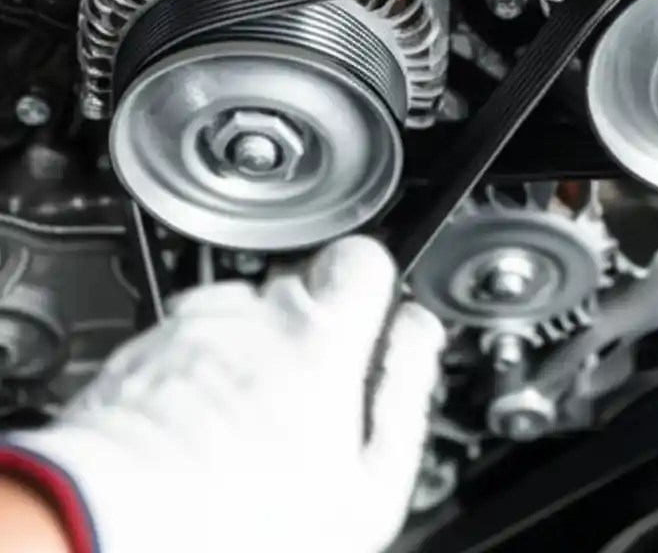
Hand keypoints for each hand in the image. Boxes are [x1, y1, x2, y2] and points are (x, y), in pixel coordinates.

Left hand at [5, 236, 444, 552]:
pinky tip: (207, 430)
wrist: (114, 529)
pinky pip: (189, 343)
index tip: (375, 328)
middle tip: (316, 399)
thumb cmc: (242, 523)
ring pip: (242, 314)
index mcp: (320, 335)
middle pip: (303, 286)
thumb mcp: (369, 483)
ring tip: (254, 421)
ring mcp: (189, 329)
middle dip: (315, 330)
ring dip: (255, 350)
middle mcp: (250, 314)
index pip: (365, 255)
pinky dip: (203, 372)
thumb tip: (419, 338)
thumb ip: (408, 393)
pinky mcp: (140, 352)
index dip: (376, 288)